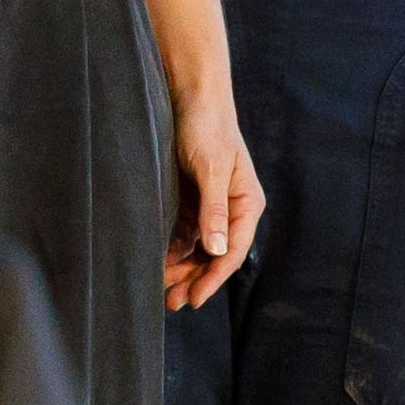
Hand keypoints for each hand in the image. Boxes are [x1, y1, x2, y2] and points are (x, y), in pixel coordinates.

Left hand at [163, 81, 261, 311]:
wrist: (192, 99)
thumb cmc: (206, 130)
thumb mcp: (210, 170)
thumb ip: (214, 211)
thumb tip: (216, 251)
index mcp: (246, 204)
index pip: (231, 252)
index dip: (212, 279)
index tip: (193, 301)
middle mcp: (232, 209)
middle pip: (214, 255)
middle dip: (195, 280)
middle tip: (171, 304)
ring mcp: (212, 206)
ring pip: (198, 248)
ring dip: (182, 269)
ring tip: (161, 290)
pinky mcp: (192, 199)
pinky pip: (184, 233)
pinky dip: (172, 250)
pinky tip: (157, 263)